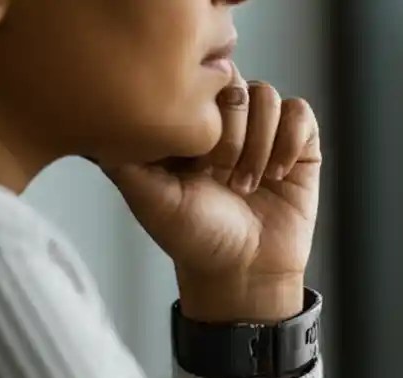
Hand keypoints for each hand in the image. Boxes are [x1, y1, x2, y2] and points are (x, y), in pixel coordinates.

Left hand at [102, 65, 321, 322]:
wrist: (245, 271)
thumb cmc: (194, 237)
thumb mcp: (146, 195)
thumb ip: (123, 155)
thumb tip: (102, 112)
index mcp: (188, 123)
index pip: (193, 82)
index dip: (198, 117)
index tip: (193, 165)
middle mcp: (226, 120)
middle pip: (233, 84)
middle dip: (230, 134)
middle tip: (223, 177)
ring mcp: (264, 129)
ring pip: (267, 96)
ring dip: (259, 143)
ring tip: (250, 183)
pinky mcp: (299, 144)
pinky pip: (300, 113)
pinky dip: (289, 141)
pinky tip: (277, 174)